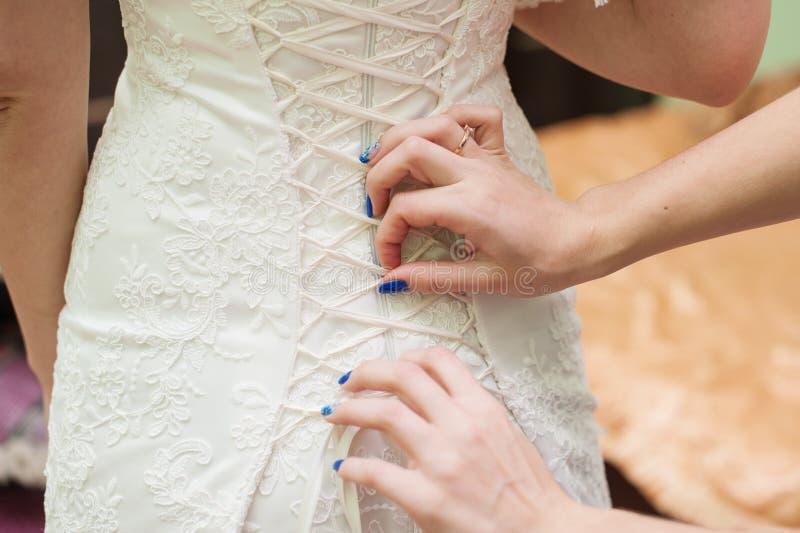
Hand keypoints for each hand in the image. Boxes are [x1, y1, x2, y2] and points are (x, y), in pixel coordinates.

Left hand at [322, 347, 591, 532]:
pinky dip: (354, 466)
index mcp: (481, 408)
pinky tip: (345, 467)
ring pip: (383, 413)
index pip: (437, 360)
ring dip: (351, 409)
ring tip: (335, 413)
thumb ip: (469, 410)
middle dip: (367, 373)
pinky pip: (376, 472)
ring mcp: (442, 460)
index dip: (405, 356)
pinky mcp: (427, 497)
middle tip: (349, 382)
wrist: (544, 531)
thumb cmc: (526, 488)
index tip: (389, 365)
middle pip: (402, 376)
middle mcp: (460, 425)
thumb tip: (433, 397)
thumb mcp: (504, 432)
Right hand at [363, 104, 604, 295]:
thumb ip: (435, 278)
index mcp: (471, 208)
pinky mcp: (497, 155)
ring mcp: (487, 160)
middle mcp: (475, 175)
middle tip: (376, 206)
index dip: (387, 236)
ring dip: (402, 140)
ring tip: (387, 165)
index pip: (407, 209)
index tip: (391, 261)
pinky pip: (474, 117)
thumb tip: (395, 280)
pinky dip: (450, 118)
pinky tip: (437, 140)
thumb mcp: (486, 280)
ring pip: (435, 124)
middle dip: (379, 177)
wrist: (580, 241)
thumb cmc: (541, 264)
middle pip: (410, 151)